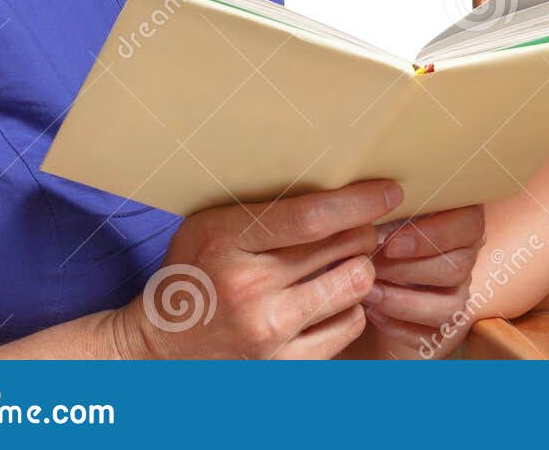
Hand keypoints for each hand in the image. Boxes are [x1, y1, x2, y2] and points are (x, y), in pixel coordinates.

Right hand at [114, 180, 403, 359]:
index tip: (390, 192)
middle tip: (357, 230)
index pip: (313, 216)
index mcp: (226, 241)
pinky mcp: (283, 366)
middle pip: (345, 247)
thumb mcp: (213, 225)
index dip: (361, 201)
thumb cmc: (196, 272)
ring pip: (355, 285)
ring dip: (359, 269)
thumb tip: (340, 181)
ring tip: (345, 264)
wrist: (158, 349)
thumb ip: (266, 206)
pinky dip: (350, 307)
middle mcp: (247, 288)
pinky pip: (350, 324)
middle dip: (362, 232)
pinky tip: (332, 300)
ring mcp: (266, 332)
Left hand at [361, 203, 485, 357]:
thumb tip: (368, 200)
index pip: (469, 225)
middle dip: (409, 271)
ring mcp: (458, 293)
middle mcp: (466, 256)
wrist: (369, 260)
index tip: (391, 244)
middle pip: (459, 267)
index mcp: (461, 218)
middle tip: (372, 268)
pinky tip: (373, 312)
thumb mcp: (385, 207)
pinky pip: (433, 336)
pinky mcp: (443, 327)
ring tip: (369, 293)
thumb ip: (384, 202)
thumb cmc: (377, 225)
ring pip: (450, 306)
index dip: (432, 236)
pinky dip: (400, 327)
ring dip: (404, 301)